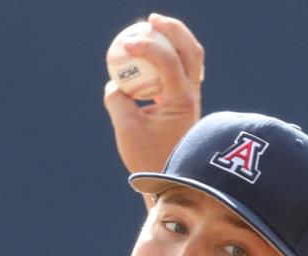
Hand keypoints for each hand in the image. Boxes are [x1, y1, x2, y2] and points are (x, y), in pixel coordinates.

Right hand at [103, 13, 205, 175]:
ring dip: (174, 39)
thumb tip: (114, 83)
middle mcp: (193, 96)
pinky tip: (152, 54)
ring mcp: (192, 98)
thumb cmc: (149, 159)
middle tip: (150, 20)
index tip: (125, 44)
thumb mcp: (126, 130)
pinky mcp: (186, 102)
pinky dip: (169, 56)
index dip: (147, 47)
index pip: (169, 62)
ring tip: (153, 28)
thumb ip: (117, 101)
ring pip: (191, 58)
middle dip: (172, 29)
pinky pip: (182, 70)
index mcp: (182, 101)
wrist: (172, 182)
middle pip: (191, 51)